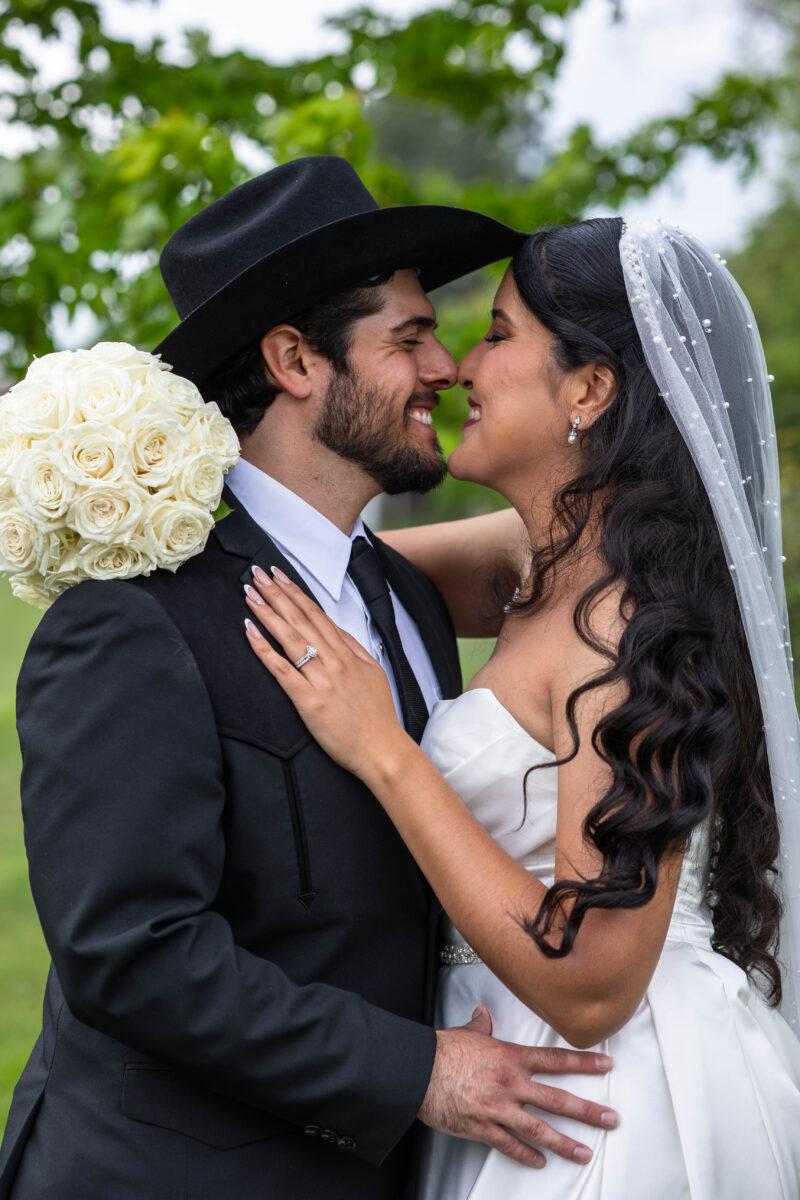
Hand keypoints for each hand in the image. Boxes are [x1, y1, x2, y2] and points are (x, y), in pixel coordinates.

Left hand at [244, 566, 409, 776]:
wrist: (382, 749)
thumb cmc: (377, 715)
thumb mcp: (372, 672)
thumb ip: (353, 647)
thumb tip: (333, 629)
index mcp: (348, 653)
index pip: (316, 615)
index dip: (295, 593)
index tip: (279, 575)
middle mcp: (334, 661)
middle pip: (300, 619)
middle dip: (276, 594)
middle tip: (256, 574)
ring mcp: (320, 680)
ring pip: (289, 638)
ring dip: (267, 613)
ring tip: (249, 593)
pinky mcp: (308, 701)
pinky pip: (281, 670)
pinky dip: (264, 649)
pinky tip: (250, 632)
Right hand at [420, 1006, 616, 1168]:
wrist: (420, 1071)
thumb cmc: (443, 1051)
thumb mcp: (469, 1033)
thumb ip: (482, 1026)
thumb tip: (483, 1014)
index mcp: (511, 1058)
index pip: (556, 1060)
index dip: (583, 1063)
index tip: (606, 1066)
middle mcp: (511, 1084)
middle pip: (557, 1100)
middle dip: (587, 1111)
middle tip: (610, 1119)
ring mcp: (499, 1109)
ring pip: (540, 1129)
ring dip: (564, 1143)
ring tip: (584, 1152)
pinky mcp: (483, 1128)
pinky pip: (510, 1145)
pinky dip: (527, 1156)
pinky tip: (540, 1162)